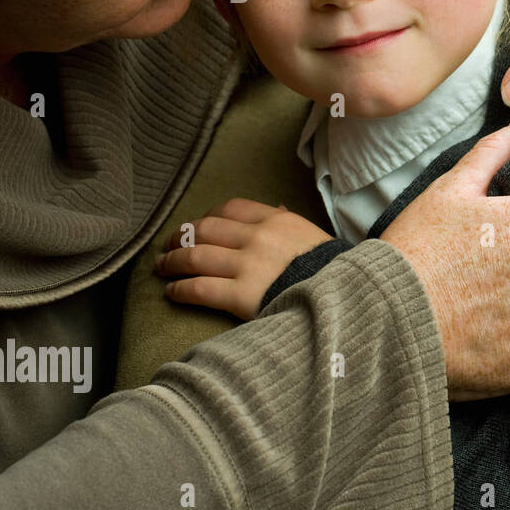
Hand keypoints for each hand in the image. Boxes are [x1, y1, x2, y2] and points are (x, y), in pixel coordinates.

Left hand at [155, 199, 334, 319]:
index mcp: (278, 220)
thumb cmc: (332, 270)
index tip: (196, 226)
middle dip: (180, 237)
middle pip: (204, 230)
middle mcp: (259, 238)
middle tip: (169, 246)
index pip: (230, 209)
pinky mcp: (241, 296)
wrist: (346, 301)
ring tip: (162, 268)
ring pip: (195, 257)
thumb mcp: (315, 236)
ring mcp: (248, 266)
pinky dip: (179, 289)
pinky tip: (172, 292)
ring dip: (172, 262)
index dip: (206, 216)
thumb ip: (290, 223)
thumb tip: (277, 208)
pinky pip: (198, 288)